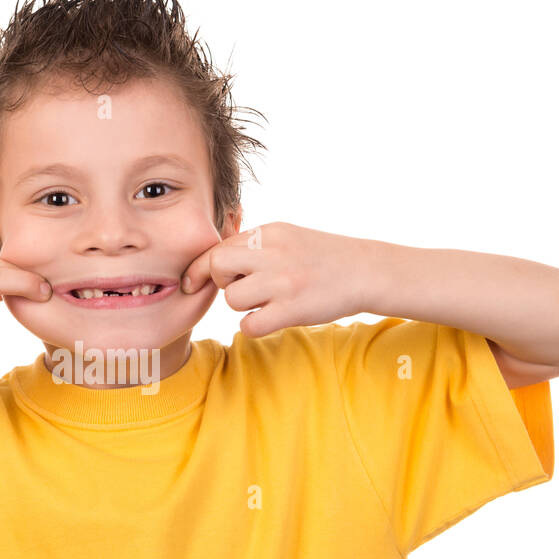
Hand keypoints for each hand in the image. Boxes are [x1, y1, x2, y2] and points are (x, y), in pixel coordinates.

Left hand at [180, 222, 375, 336]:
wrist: (367, 271)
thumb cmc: (322, 257)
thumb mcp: (287, 236)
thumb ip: (253, 244)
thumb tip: (213, 257)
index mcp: (269, 231)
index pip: (218, 247)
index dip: (200, 267)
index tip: (191, 281)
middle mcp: (274, 252)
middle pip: (218, 266)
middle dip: (221, 281)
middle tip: (242, 287)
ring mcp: (284, 281)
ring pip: (232, 299)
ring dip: (243, 306)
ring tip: (267, 301)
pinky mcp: (293, 309)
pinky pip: (249, 325)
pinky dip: (254, 326)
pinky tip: (270, 318)